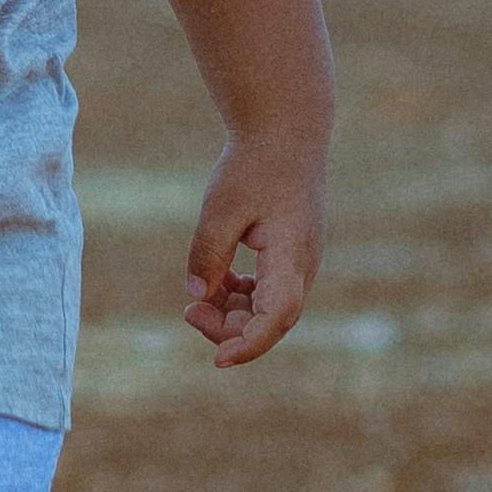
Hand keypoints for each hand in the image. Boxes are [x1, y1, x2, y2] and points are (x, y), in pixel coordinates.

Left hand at [182, 134, 325, 367]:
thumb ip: (208, 253)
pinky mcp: (291, 256)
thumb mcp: (221, 207)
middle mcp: (302, 265)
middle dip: (230, 328)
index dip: (249, 343)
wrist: (286, 132)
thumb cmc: (253, 166)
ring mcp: (300, 262)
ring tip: (198, 300)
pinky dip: (241, 296)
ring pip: (269, 309)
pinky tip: (217, 281)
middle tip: (189, 312)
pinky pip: (269, 292)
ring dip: (233, 313)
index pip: (276, 315)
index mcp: (290, 254)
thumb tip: (197, 295)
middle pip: (271, 321)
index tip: (219, 359)